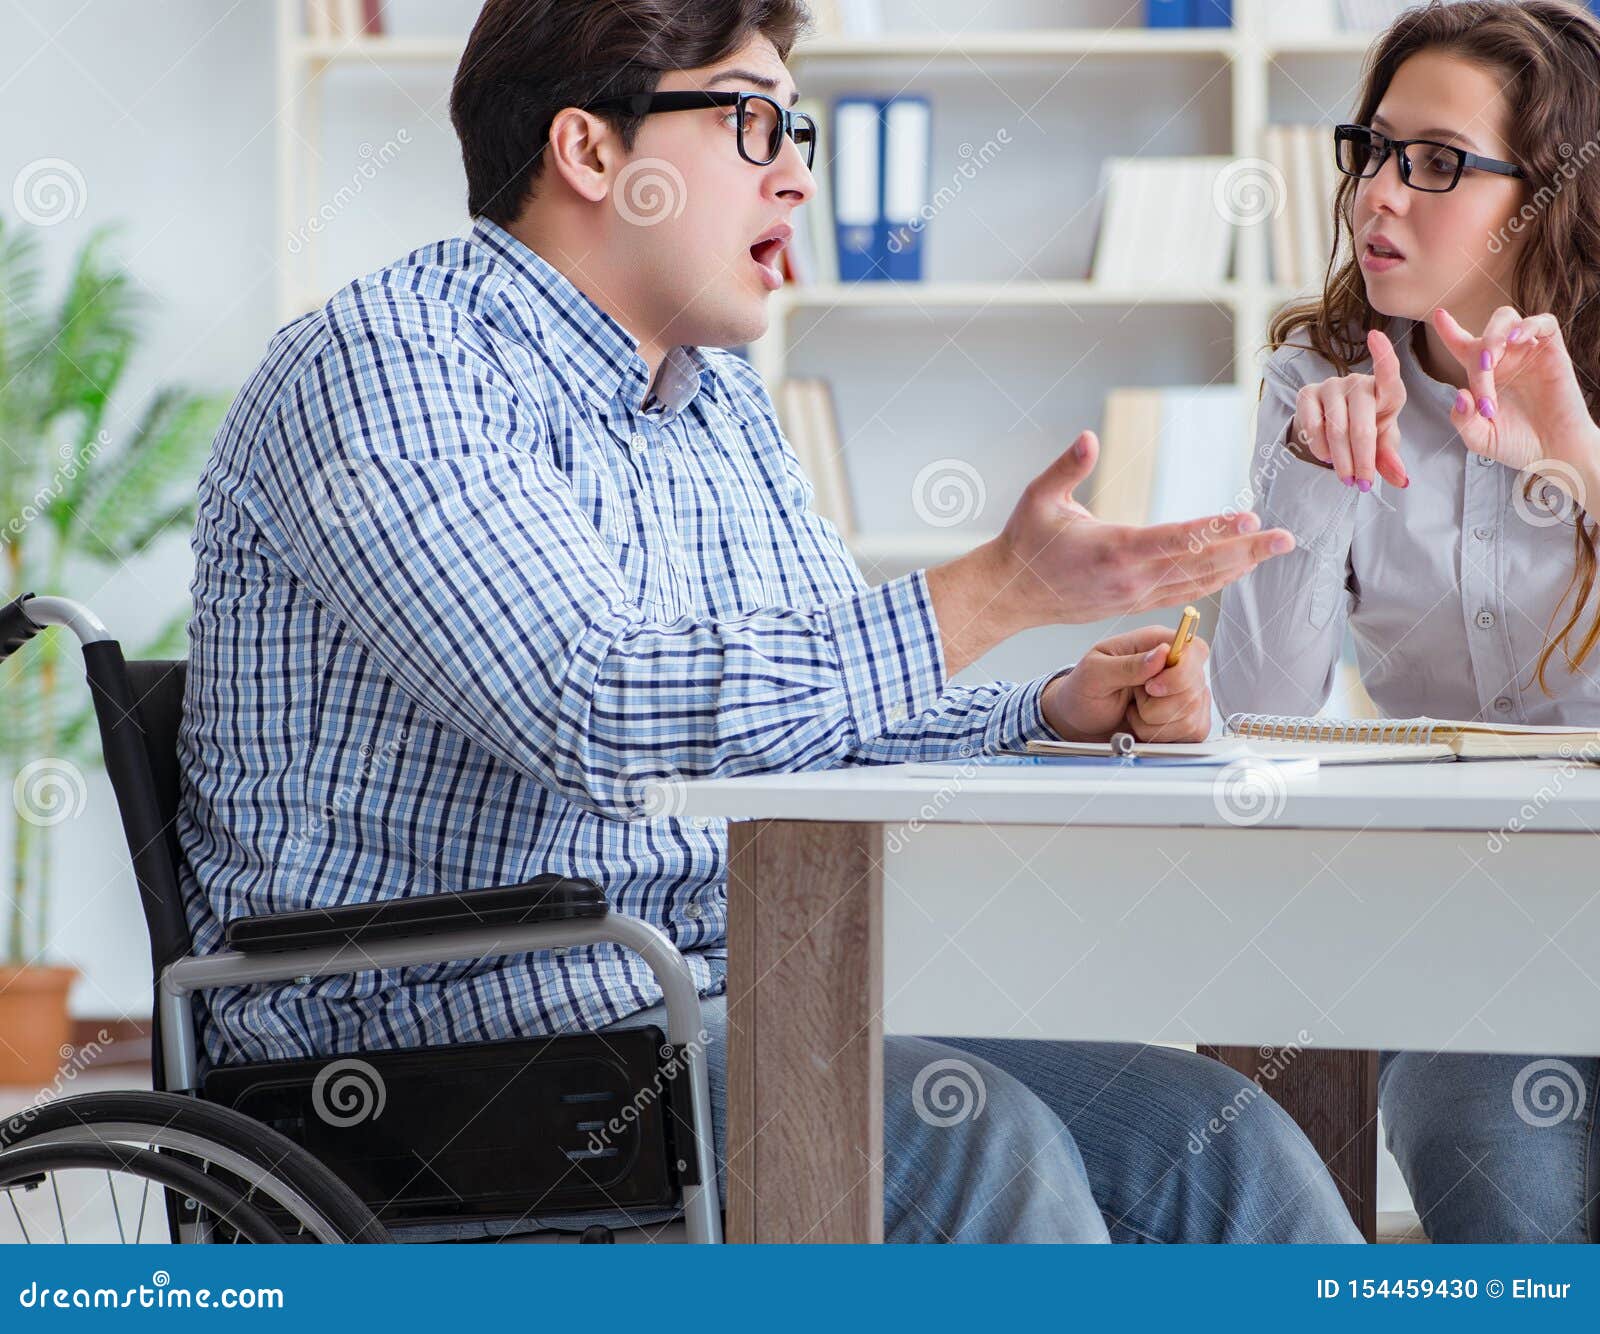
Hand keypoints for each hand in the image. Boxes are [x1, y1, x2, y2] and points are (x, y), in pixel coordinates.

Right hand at [927, 432, 1293, 677]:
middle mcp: (1132, 578)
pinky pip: (1184, 592)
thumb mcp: (1038, 498)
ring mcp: (1135, 595)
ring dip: (1238, 567)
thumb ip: (1067, 467)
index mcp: (1114, 549)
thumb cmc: (1024, 542)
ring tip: (1271, 551)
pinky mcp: (1133, 603)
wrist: (1010, 594)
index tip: (1248, 518)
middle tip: (1287, 538)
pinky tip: (1235, 569)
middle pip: (1200, 565)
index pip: (1176, 539)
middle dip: (1247, 550)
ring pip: (1198, 583)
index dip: (1215, 529)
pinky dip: (1214, 580)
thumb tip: (1088, 436)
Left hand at [1041, 626, 1212, 743]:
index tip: (1151, 688)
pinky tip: (1144, 727)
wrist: (1078, 721)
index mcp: (1155, 643)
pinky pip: (1192, 732)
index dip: (1180, 673)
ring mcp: (1185, 694)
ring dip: (1155, 724)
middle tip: (1134, 701)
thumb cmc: (1084, 691)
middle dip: (1157, 706)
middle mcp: (1176, 666)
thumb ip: (1127, 665)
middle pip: (1194, 688)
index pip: (1194, 650)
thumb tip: (1161, 653)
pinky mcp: (1188, 719)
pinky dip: (1162, 737)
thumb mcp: (1094, 673)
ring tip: (1134, 713)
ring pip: (1191, 715)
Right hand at [1291, 327, 1409, 489]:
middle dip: (1361, 459)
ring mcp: (1330, 386)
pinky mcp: (1307, 394)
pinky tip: (1327, 458)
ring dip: (1341, 460)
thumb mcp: (1384, 443)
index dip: (1382, 354)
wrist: (1336, 424)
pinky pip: (1311, 426)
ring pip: (1335, 429)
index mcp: (1387, 390)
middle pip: (1360, 423)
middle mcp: (1357, 382)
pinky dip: (1320, 448)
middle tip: (1361, 484)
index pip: (1387, 371)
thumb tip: (1401, 480)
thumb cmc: (1369, 428)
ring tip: (1346, 478)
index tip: (1375, 337)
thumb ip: (1391, 459)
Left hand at [1432, 306, 1599, 496]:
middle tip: (1480, 375)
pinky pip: (1544, 322)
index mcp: (1485, 376)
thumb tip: (1460, 395)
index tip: (1439, 316)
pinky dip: (1527, 325)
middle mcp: (1505, 360)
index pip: (1464, 345)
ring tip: (1490, 361)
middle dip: (1476, 351)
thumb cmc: (1518, 444)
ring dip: (1493, 336)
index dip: (1449, 330)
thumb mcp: (1480, 438)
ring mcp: (1529, 354)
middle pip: (1485, 333)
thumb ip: (1463, 419)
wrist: (1553, 453)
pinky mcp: (1553, 352)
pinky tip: (1515, 340)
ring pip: (1507, 320)